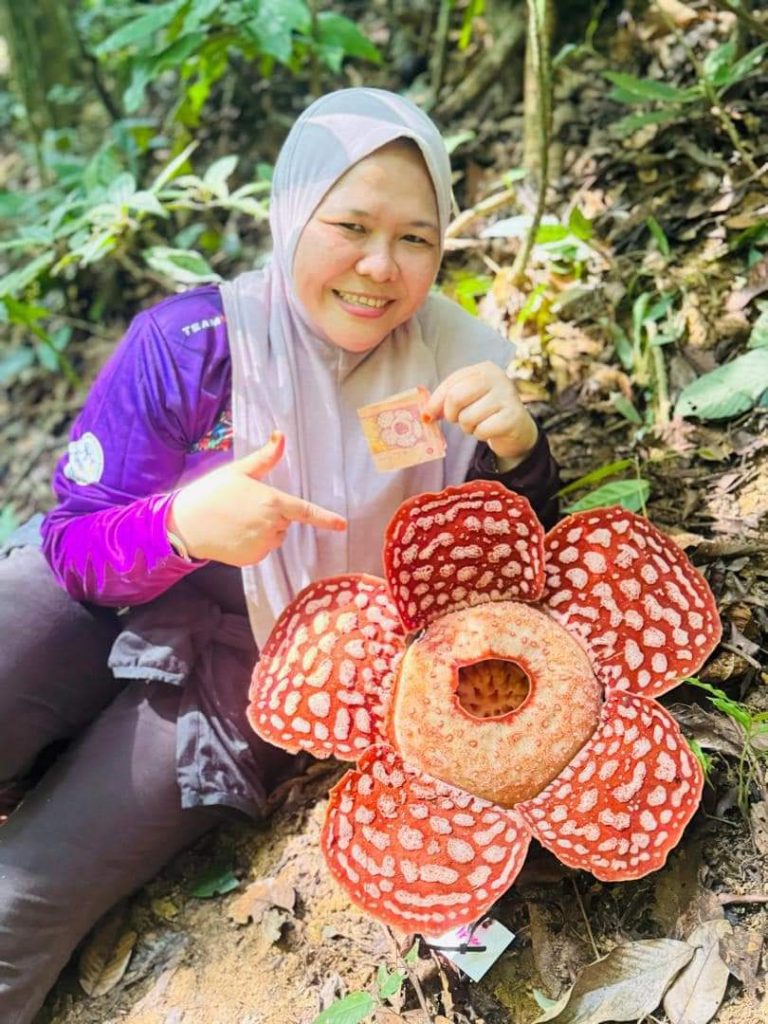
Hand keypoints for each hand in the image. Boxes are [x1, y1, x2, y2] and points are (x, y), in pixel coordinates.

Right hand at [168, 432, 346, 565]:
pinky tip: (234, 535)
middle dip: (272, 515)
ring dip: (263, 530)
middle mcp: (271, 526)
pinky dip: (253, 544)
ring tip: (236, 521)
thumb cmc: (211, 493)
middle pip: (285, 522)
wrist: (184, 524)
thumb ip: (265, 457)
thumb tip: (280, 436)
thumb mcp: (238, 471)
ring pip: (274, 537)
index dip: (325, 518)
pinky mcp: (252, 559)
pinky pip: (262, 550)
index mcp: (272, 502)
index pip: (305, 511)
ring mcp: (262, 545)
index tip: (342, 524)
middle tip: (244, 507)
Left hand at [422, 362, 537, 468]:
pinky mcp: (512, 417)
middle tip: (458, 420)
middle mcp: (497, 378)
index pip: (451, 383)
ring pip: (468, 418)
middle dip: (451, 415)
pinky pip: (482, 430)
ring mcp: (507, 396)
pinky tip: (489, 430)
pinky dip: (480, 435)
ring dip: (468, 427)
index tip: (429, 415)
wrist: (516, 427)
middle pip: (455, 398)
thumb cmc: (486, 410)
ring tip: (479, 423)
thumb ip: (446, 400)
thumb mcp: (467, 398)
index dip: (436, 401)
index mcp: (483, 369)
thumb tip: (426, 414)